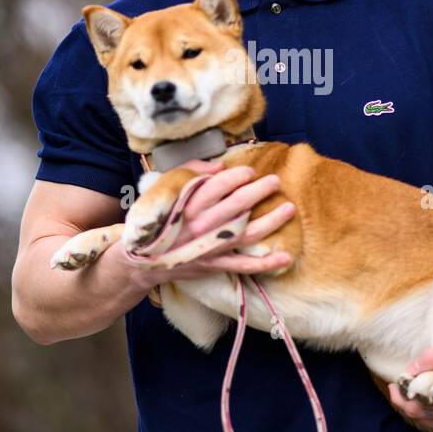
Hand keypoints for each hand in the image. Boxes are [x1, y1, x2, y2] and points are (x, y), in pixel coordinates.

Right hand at [128, 160, 294, 288]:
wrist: (143, 259)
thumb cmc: (158, 218)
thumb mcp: (166, 188)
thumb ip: (192, 172)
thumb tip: (220, 166)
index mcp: (189, 204)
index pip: (220, 185)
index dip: (239, 176)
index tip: (250, 172)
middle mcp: (201, 225)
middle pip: (238, 205)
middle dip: (260, 191)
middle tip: (275, 182)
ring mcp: (209, 247)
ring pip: (247, 233)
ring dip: (271, 221)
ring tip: (289, 209)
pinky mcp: (214, 265)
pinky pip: (243, 266)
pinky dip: (265, 263)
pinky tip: (285, 257)